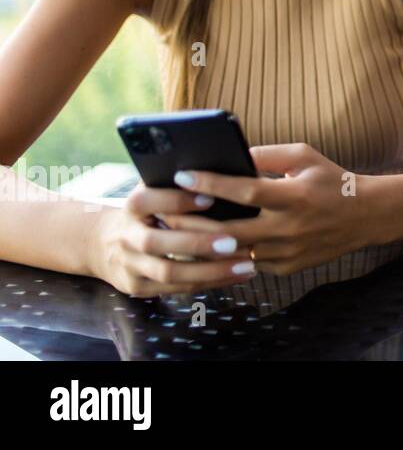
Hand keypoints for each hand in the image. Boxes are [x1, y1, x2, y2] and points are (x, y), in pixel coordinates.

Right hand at [88, 184, 255, 296]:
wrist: (103, 243)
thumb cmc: (147, 210)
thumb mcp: (152, 190)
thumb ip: (175, 182)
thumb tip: (222, 165)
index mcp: (132, 206)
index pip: (149, 200)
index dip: (178, 200)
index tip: (211, 197)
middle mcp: (127, 236)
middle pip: (156, 242)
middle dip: (196, 243)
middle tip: (233, 242)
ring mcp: (130, 265)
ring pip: (168, 273)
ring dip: (210, 271)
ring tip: (245, 265)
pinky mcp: (138, 287)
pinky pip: (176, 289)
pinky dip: (208, 283)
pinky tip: (234, 276)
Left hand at [159, 143, 375, 275]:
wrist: (366, 216)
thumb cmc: (333, 181)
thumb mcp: (305, 157)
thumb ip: (268, 155)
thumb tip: (232, 157)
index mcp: (295, 196)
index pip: (246, 191)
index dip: (212, 184)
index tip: (183, 175)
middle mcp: (290, 228)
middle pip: (230, 230)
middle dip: (193, 221)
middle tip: (165, 210)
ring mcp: (288, 253)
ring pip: (234, 253)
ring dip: (202, 242)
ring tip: (176, 230)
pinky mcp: (287, 268)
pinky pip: (248, 263)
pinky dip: (225, 255)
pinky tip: (205, 245)